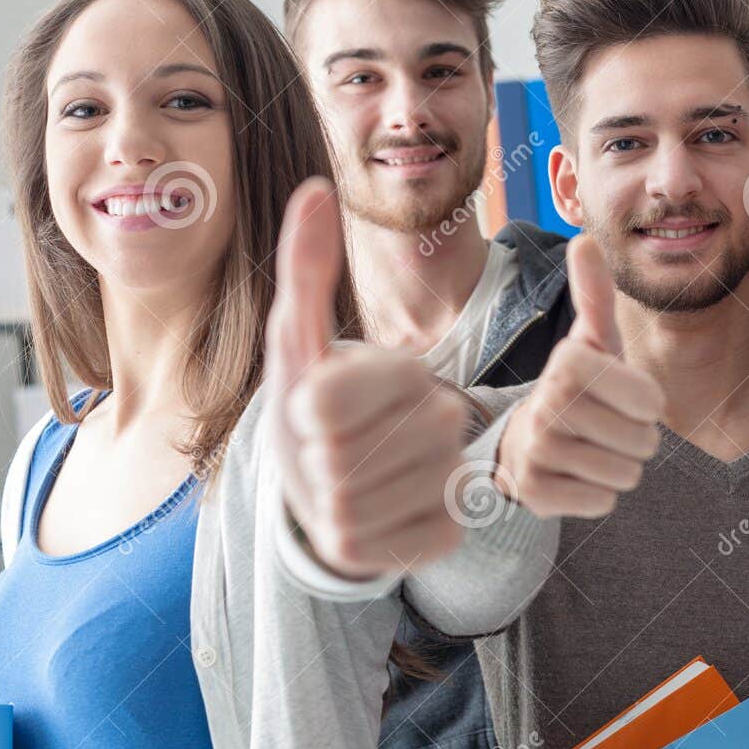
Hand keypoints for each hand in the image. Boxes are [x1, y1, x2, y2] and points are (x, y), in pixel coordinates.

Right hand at [268, 178, 467, 577]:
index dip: (411, 374)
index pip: (411, 376)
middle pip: (439, 423)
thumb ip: (310, 262)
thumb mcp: (304, 335)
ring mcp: (350, 524)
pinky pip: (452, 523)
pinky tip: (405, 499)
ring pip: (451, 472)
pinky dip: (443, 507)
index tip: (386, 381)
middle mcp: (321, 473)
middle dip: (429, 415)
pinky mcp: (382, 561)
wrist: (297, 497)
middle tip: (396, 423)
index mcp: (304, 407)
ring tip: (401, 458)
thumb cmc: (311, 402)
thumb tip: (316, 188)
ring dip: (440, 460)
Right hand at [496, 234, 663, 518]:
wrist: (528, 442)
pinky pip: (602, 503)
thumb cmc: (578, 387)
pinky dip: (598, 494)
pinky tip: (576, 474)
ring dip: (619, 465)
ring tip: (592, 448)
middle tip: (607, 425)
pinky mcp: (533, 495)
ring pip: (625, 474)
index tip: (626, 395)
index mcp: (566, 364)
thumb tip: (582, 239)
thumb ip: (596, 294)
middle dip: (636, 437)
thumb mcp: (592, 342)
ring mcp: (536, 454)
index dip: (648, 403)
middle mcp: (545, 407)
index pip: (650, 401)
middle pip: (642, 442)